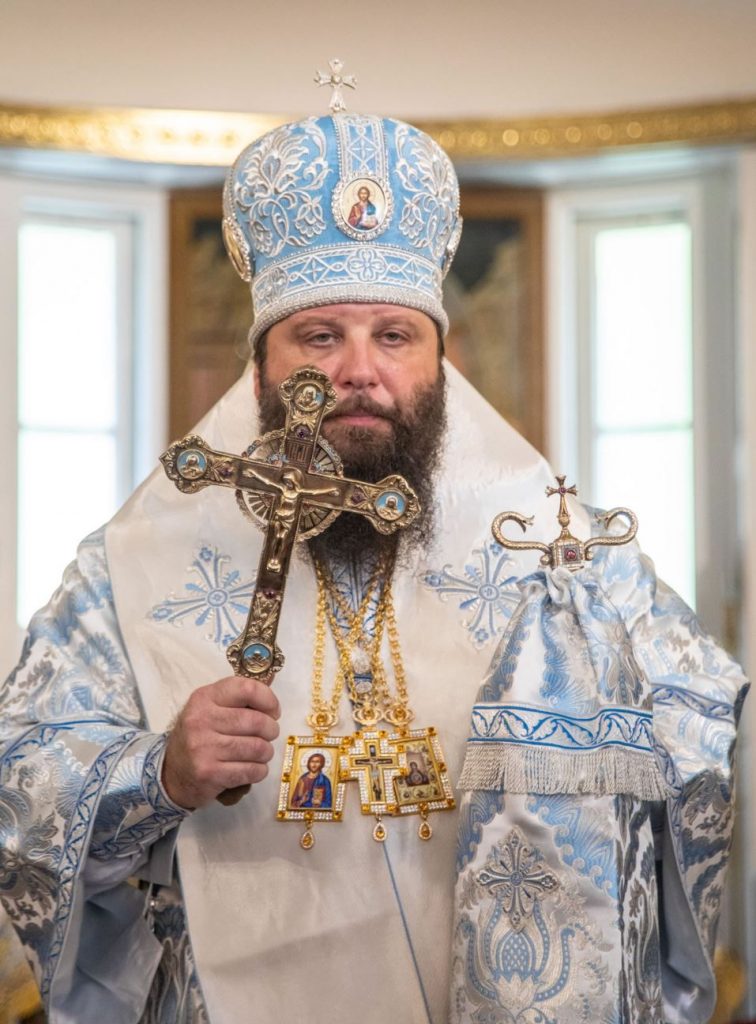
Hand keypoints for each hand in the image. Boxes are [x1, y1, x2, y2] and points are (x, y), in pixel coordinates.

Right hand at [162, 675, 280, 809]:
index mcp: (204, 698)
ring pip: (257, 748)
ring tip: (261, 753)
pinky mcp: (209, 773)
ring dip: (266, 752)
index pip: (247, 689)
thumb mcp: (210, 709)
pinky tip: (253, 768)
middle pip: (257, 722)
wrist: (172, 773)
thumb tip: (272, 693)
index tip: (273, 711)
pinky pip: (251, 770)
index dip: (269, 700)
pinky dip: (259, 771)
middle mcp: (202, 720)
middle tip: (269, 735)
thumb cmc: (200, 736)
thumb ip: (238, 699)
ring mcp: (204, 748)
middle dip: (271, 730)